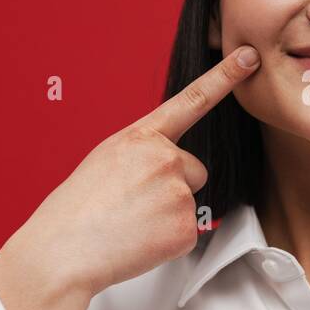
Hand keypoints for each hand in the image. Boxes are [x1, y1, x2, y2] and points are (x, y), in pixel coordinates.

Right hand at [0, 45, 259, 309]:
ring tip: (131, 223)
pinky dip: (167, 242)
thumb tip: (164, 163)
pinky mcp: (186, 227)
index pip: (191, 100)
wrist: (62, 252)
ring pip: (190, 202)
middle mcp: (164, 158)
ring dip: (168, 215)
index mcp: (140, 137)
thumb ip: (141, 152)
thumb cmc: (75, 211)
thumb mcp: (105, 161)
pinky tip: (138, 241)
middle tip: (134, 204)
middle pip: (194, 170)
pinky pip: (188, 233)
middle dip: (174, 187)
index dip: (224, 77)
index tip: (247, 56)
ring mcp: (178, 192)